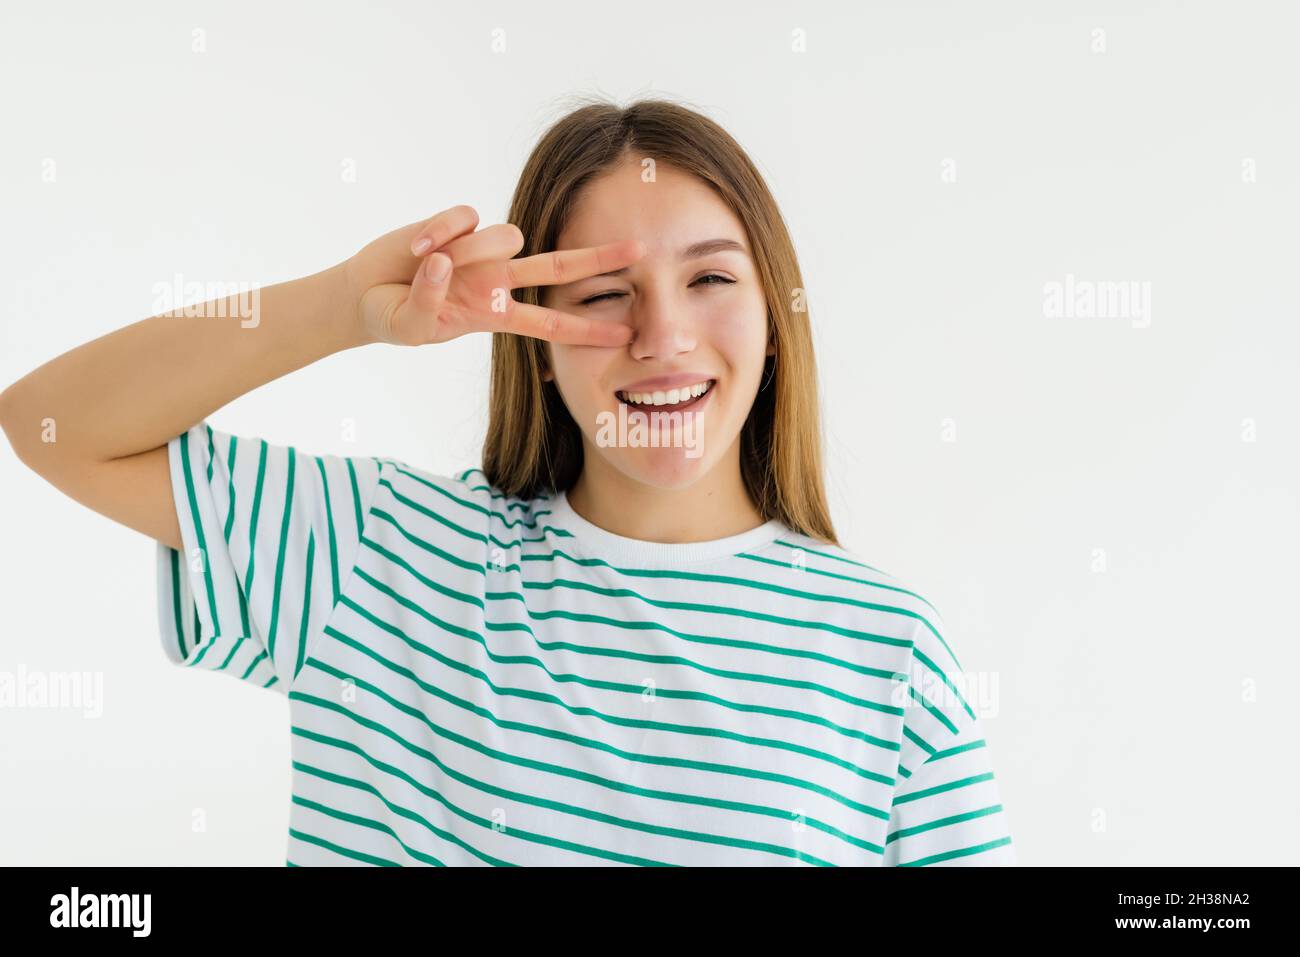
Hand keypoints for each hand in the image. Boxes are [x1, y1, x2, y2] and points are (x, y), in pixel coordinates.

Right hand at [344, 205, 644, 346]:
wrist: (364, 295)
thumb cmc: (396, 318)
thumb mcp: (414, 327)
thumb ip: (429, 303)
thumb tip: (444, 262)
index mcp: (497, 314)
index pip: (552, 322)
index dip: (587, 328)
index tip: (626, 335)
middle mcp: (498, 280)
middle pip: (560, 266)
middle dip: (600, 259)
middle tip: (642, 249)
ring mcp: (479, 251)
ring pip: (507, 237)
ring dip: (472, 249)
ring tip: (427, 263)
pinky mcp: (456, 224)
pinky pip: (466, 217)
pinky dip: (441, 230)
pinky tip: (418, 247)